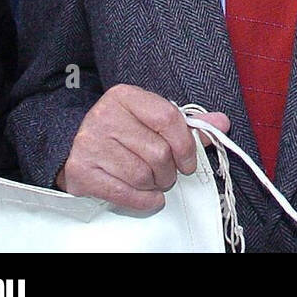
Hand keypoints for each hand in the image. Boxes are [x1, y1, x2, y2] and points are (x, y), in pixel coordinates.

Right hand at [56, 84, 229, 210]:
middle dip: (169, 170)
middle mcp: (105, 116)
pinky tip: (149, 198)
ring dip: (156, 185)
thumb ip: (188, 122)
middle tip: (168, 174)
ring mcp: (90, 144)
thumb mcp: (152, 119)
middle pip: (157, 151)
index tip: (190, 162)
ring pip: (142, 174)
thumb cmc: (123, 133)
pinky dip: (143, 201)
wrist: (74, 148)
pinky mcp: (81, 171)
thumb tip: (222, 123)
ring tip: (154, 182)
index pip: (168, 118)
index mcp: (126, 96)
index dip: (186, 144)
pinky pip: (123, 193)